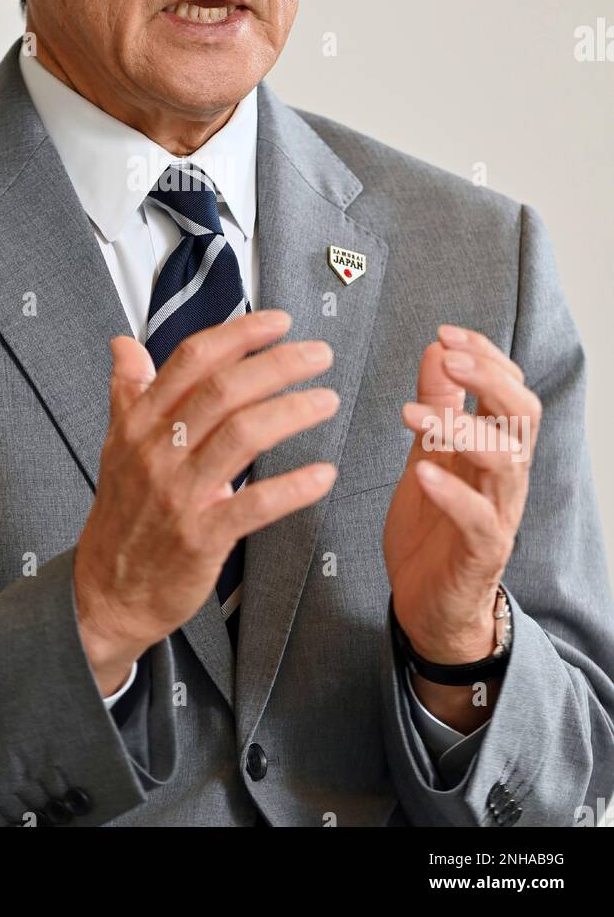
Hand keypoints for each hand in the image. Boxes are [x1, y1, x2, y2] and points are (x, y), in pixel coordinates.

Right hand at [74, 309, 339, 694]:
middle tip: (318, 354)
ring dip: (291, 413)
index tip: (277, 322)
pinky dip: (292, 488)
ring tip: (326, 399)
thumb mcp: (116, 446)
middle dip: (277, 365)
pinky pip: (254, 505)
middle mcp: (157, 452)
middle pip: (223, 391)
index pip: (190, 361)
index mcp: (139, 424)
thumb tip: (124, 343)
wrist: (106, 592)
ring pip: (242, 436)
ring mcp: (180, 494)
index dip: (238, 335)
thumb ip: (128, 391)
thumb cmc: (121, 515)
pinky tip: (322, 474)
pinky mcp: (202, 537)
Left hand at [384, 325, 541, 665]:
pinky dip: (453, 493)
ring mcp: (499, 513)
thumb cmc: (432, 528)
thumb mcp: (427, 454)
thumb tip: (436, 351)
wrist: (427, 604)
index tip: (445, 333)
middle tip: (447, 359)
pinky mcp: (482, 552)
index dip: (484, 355)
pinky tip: (422, 474)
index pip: (510, 387)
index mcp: (493, 447)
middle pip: (523, 414)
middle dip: (488, 378)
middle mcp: (505, 475)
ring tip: (415, 415)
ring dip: (462, 429)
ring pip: (507, 460)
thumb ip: (437, 407)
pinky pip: (480, 519)